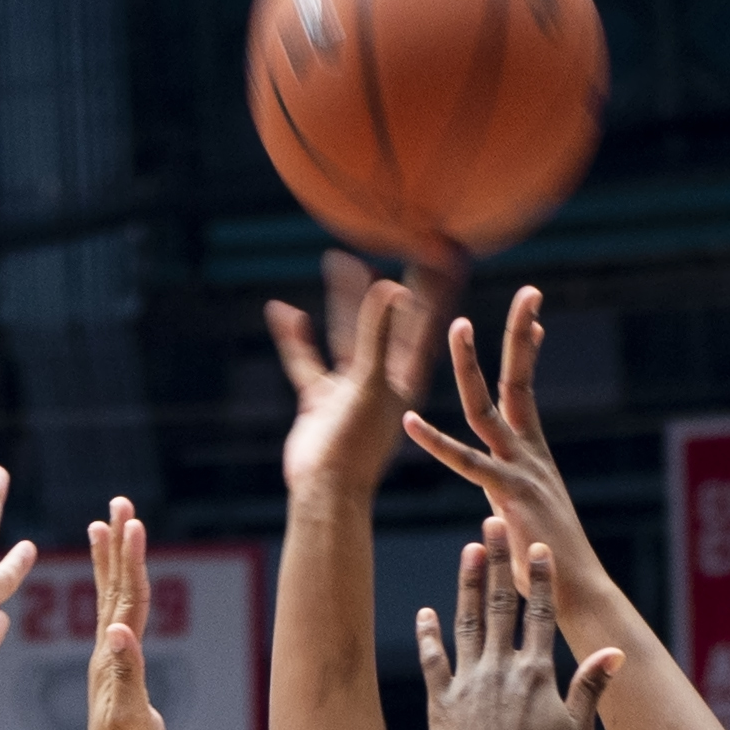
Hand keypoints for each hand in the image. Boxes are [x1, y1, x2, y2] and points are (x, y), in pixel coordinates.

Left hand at [81, 502, 166, 729]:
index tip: (130, 520)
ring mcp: (112, 659)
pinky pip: (121, 621)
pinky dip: (122, 596)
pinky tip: (120, 582)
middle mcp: (108, 650)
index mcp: (111, 655)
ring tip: (113, 525)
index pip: (124, 596)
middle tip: (120, 501)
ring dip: (116, 561)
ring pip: (115, 598)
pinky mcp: (119, 670)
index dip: (130, 558)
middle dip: (120, 543)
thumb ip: (126, 673)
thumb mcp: (129, 715)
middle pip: (117, 586)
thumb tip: (120, 631)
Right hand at [271, 252, 451, 500]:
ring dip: (343, 298)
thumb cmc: (356, 448)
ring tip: (338, 259)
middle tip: (398, 238)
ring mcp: (350, 387)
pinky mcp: (321, 399)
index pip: (426, 320)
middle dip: (390, 280)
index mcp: (405, 374)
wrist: (323, 491)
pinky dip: (296, 338)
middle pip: (388, 317)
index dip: (435, 285)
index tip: (445, 249)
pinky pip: (307, 359)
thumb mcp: (369, 385)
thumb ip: (376, 336)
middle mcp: (381, 376)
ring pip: (347, 331)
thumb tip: (390, 286)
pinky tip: (284, 312)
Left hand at [400, 284, 610, 603]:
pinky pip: (466, 462)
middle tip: (529, 291)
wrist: (573, 596)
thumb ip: (506, 508)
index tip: (534, 318)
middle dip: (521, 335)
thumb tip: (491, 510)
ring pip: (489, 406)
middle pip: (520, 383)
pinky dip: (435, 442)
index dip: (529, 355)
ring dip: (471, 363)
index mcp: (533, 458)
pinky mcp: (507, 494)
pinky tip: (409, 420)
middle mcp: (529, 455)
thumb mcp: (525, 526)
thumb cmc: (548, 569)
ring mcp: (520, 470)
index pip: (528, 395)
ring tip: (457, 324)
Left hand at [417, 520, 615, 729]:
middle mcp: (501, 670)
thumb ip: (592, 687)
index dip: (539, 578)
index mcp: (537, 673)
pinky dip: (429, 636)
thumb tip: (616, 651)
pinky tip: (426, 612)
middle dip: (499, 561)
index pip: (539, 614)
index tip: (537, 548)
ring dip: (468, 586)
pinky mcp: (441, 704)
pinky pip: (434, 661)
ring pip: (467, 623)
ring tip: (468, 551)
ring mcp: (469, 684)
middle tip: (493, 523)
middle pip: (502, 606)